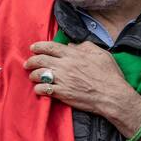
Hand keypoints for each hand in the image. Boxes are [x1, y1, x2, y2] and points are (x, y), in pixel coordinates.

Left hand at [25, 40, 139, 122]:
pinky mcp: (62, 93)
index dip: (39, 46)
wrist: (112, 96)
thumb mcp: (101, 54)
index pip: (50, 47)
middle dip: (31, 61)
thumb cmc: (109, 75)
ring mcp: (62, 80)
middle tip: (28, 63)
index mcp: (74, 54)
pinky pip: (44, 89)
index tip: (33, 48)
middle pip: (41, 60)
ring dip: (33, 74)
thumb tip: (71, 45)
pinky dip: (38, 88)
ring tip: (32, 76)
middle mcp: (65, 66)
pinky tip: (39, 88)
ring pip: (39, 74)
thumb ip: (85, 46)